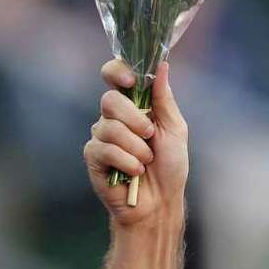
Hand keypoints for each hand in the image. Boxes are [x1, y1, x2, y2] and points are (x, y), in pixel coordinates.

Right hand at [85, 59, 189, 222]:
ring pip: (109, 127)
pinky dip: (127, 162)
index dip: (117, 71)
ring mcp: (101, 137)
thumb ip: (165, 99)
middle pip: (109, 100)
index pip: (114, 75)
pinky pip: (105, 149)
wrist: (160, 202)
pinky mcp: (93, 157)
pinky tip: (135, 172)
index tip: (131, 80)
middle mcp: (113, 118)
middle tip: (150, 135)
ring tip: (146, 161)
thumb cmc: (170, 166)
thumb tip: (162, 66)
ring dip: (136, 147)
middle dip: (134, 118)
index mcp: (133, 105)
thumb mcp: (175, 129)